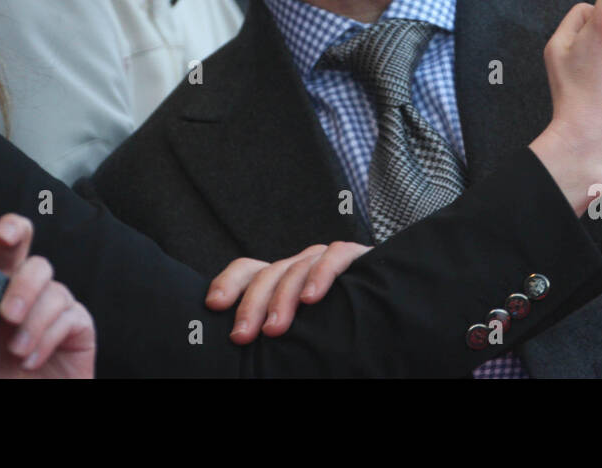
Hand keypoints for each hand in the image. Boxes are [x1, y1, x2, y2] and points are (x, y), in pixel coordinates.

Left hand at [0, 214, 94, 377]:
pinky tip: (30, 360)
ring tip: (16, 352)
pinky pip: (71, 318)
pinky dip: (47, 339)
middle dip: (24, 286)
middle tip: (7, 315)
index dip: (13, 229)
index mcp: (1, 288)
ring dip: (33, 323)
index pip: (12, 247)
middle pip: (39, 264)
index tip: (3, 233)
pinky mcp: (79, 329)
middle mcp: (32, 294)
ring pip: (56, 292)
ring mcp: (57, 310)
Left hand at [207, 242, 371, 343]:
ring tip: (274, 329)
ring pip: (295, 269)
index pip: (247, 270)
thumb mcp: (299, 327)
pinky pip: (334, 256)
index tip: (214, 306)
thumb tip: (241, 348)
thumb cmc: (336, 323)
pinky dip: (321, 275)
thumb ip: (275, 329)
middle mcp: (298, 264)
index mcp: (280, 278)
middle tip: (242, 337)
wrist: (387, 307)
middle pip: (267, 274)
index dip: (228, 283)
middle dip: (251, 306)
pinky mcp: (353, 255)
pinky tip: (312, 298)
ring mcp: (323, 258)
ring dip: (283, 300)